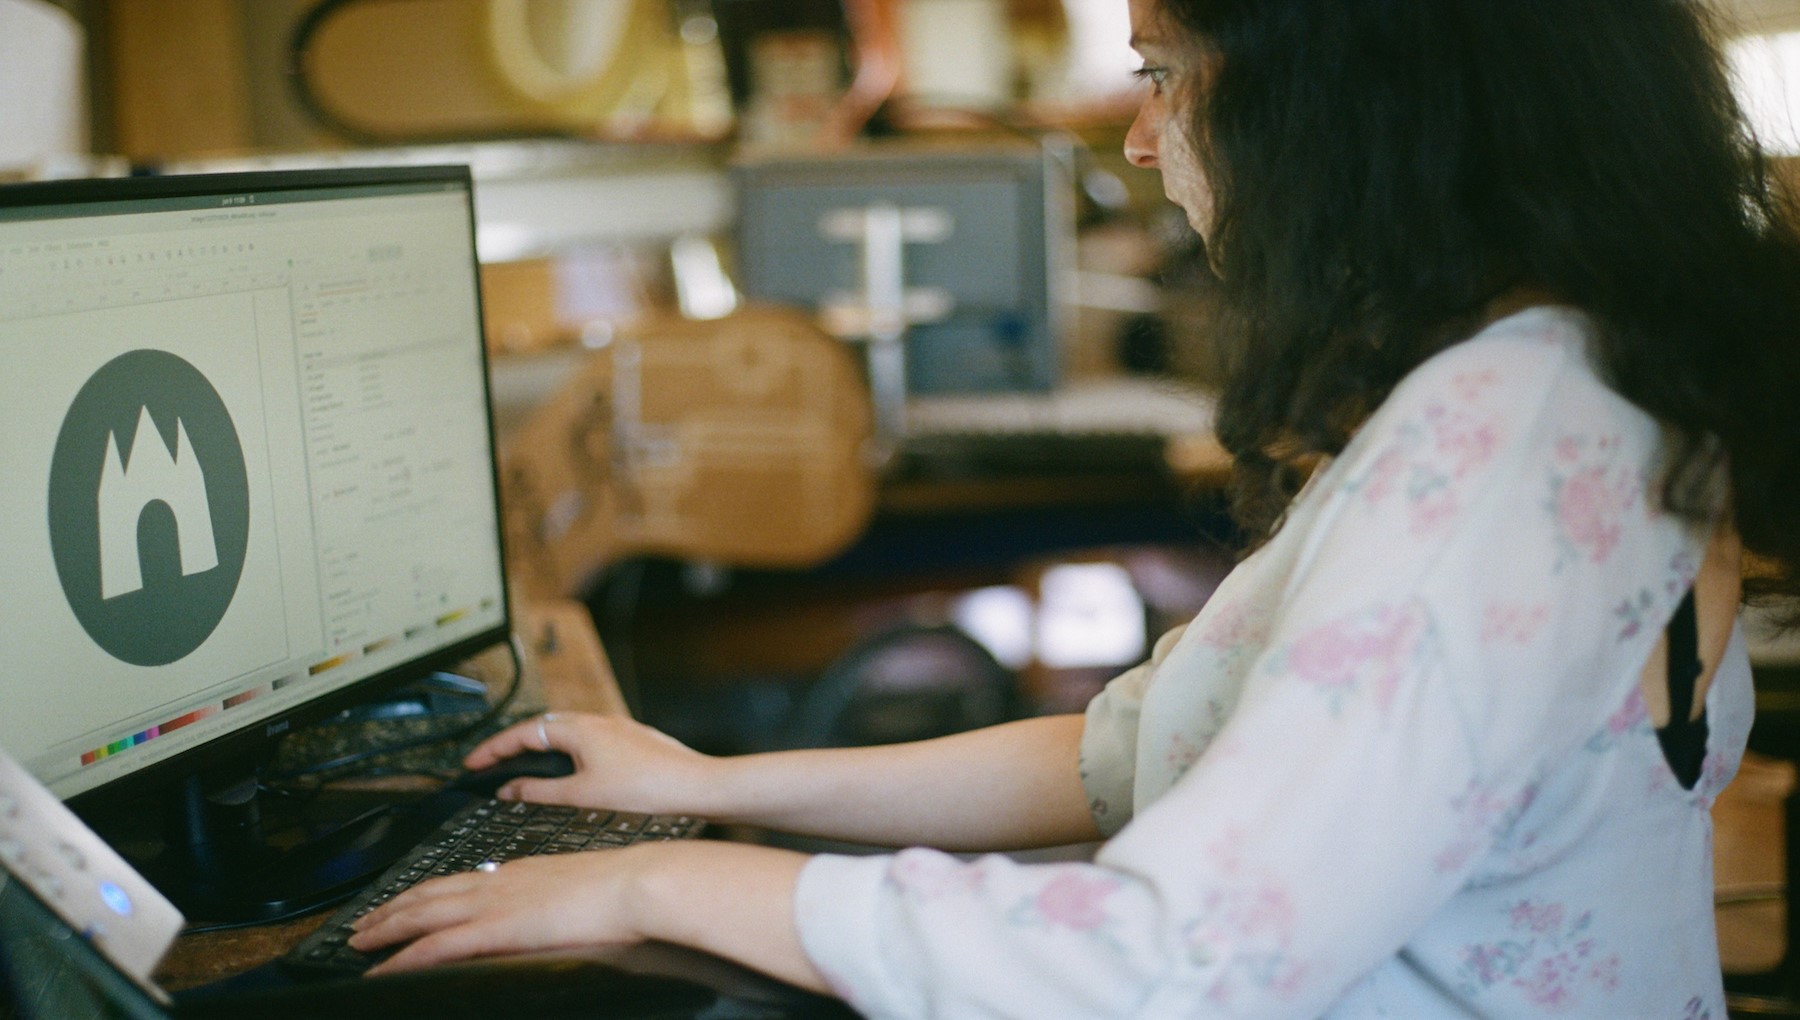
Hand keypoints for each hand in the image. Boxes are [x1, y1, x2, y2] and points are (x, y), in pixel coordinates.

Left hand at [349, 840, 824, 991]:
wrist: (640, 882)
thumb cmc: (628, 890)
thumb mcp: (585, 894)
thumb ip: (560, 904)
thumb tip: (553, 919)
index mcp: (524, 872)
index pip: (462, 880)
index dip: (428, 892)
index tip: (407, 902)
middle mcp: (502, 880)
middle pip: (431, 891)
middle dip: (392, 908)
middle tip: (361, 923)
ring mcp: (497, 901)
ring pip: (423, 912)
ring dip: (385, 927)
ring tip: (357, 942)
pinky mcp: (498, 927)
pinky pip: (437, 944)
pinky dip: (404, 957)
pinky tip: (383, 969)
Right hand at [467, 712, 716, 813]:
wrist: (698, 788)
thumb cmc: (648, 790)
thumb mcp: (581, 796)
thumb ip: (539, 792)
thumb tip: (509, 790)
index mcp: (580, 728)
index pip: (523, 732)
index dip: (492, 748)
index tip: (471, 763)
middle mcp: (599, 721)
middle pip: (543, 725)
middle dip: (514, 744)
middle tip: (492, 763)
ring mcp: (619, 728)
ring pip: (568, 731)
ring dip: (542, 747)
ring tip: (524, 769)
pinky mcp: (635, 741)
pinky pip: (589, 740)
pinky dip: (568, 753)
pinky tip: (572, 773)